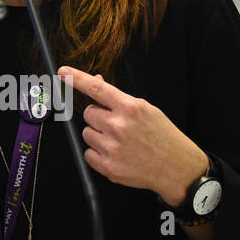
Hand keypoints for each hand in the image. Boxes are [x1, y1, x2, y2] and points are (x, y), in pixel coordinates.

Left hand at [57, 66, 207, 205]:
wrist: (176, 167)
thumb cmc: (162, 136)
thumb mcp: (146, 109)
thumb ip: (119, 98)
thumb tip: (96, 81)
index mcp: (130, 108)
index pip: (96, 89)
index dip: (76, 79)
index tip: (63, 72)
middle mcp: (118, 126)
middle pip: (88, 113)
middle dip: (98, 117)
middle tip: (116, 125)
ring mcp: (112, 147)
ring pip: (86, 133)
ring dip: (98, 135)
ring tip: (119, 142)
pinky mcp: (108, 167)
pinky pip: (88, 153)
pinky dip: (97, 153)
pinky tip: (115, 154)